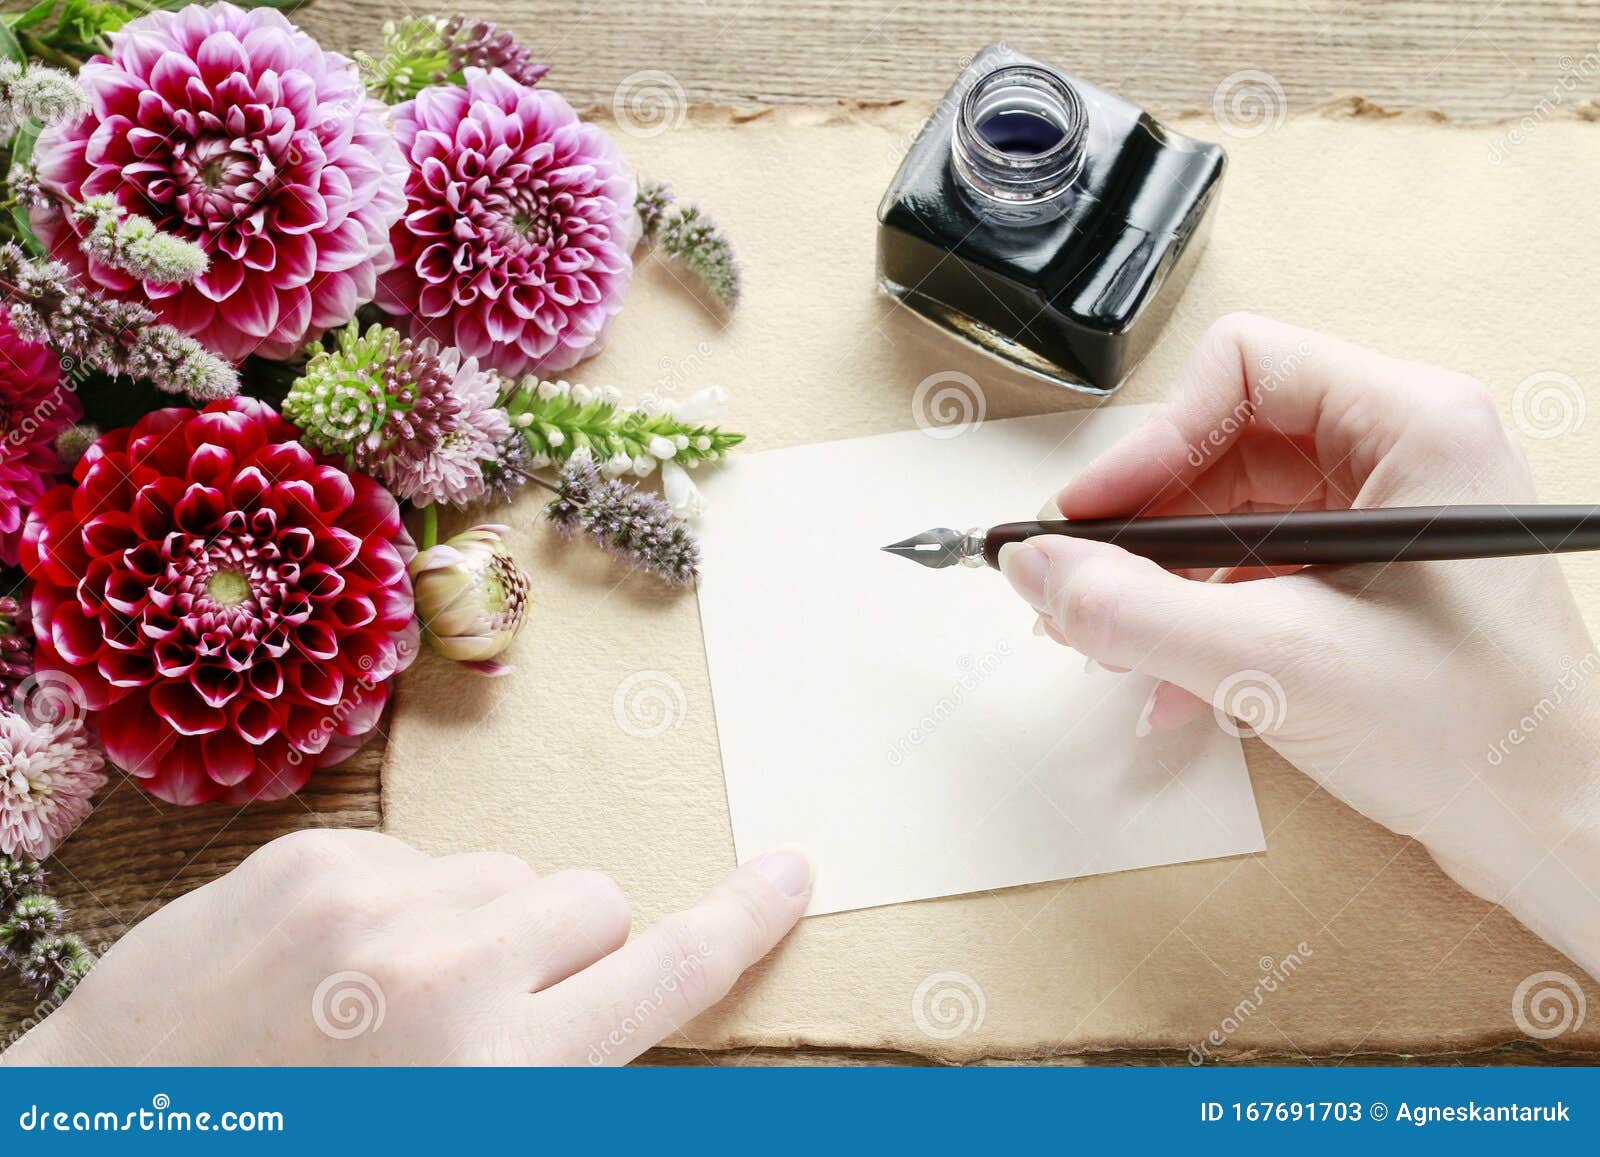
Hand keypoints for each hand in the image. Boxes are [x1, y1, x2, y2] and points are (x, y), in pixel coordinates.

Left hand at [1, 830, 811, 1064]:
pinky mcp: (309, 857)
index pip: (660, 977)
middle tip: (493, 1020)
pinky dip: (402, 904)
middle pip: (590, 904)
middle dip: (566, 954)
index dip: (739, 925)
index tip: (790, 871)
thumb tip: (606, 992)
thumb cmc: (301, 1146)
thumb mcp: (463, 1133)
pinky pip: (418, 854)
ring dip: (483, 925)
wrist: (101, 1137)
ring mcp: (374, 900)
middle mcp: (447, 974)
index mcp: (498, 1077)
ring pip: (505, 872)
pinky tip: (330, 965)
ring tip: (392, 997)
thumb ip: (548, 1074)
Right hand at [1000, 313, 1599, 975]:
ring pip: (1227, 513)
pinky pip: (1252, 570)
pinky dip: (1199, 620)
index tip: (1087, 519)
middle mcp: (1401, 456)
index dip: (1150, 440)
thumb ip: (1136, 610)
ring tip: (1114, 648)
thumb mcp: (1274, 663)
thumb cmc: (1479, 737)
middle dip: (1142, 524)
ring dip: (1160, 582)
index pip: (1240, 368)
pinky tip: (1171, 688)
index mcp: (1411, 426)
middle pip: (1222, 443)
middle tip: (1079, 587)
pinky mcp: (1367, 582)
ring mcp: (1384, 520)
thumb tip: (1037, 570)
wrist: (1555, 834)